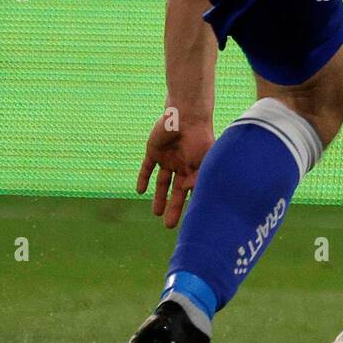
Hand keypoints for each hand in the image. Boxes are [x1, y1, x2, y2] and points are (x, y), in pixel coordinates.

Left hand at [136, 109, 214, 227]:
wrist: (186, 116)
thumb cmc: (199, 138)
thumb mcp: (202, 161)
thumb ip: (196, 179)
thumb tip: (187, 192)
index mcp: (195, 167)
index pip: (191, 191)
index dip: (190, 205)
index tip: (189, 221)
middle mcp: (182, 165)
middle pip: (176, 191)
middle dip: (174, 208)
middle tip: (170, 226)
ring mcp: (168, 158)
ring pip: (162, 182)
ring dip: (159, 197)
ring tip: (156, 213)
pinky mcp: (154, 151)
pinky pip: (147, 168)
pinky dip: (143, 179)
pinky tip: (140, 191)